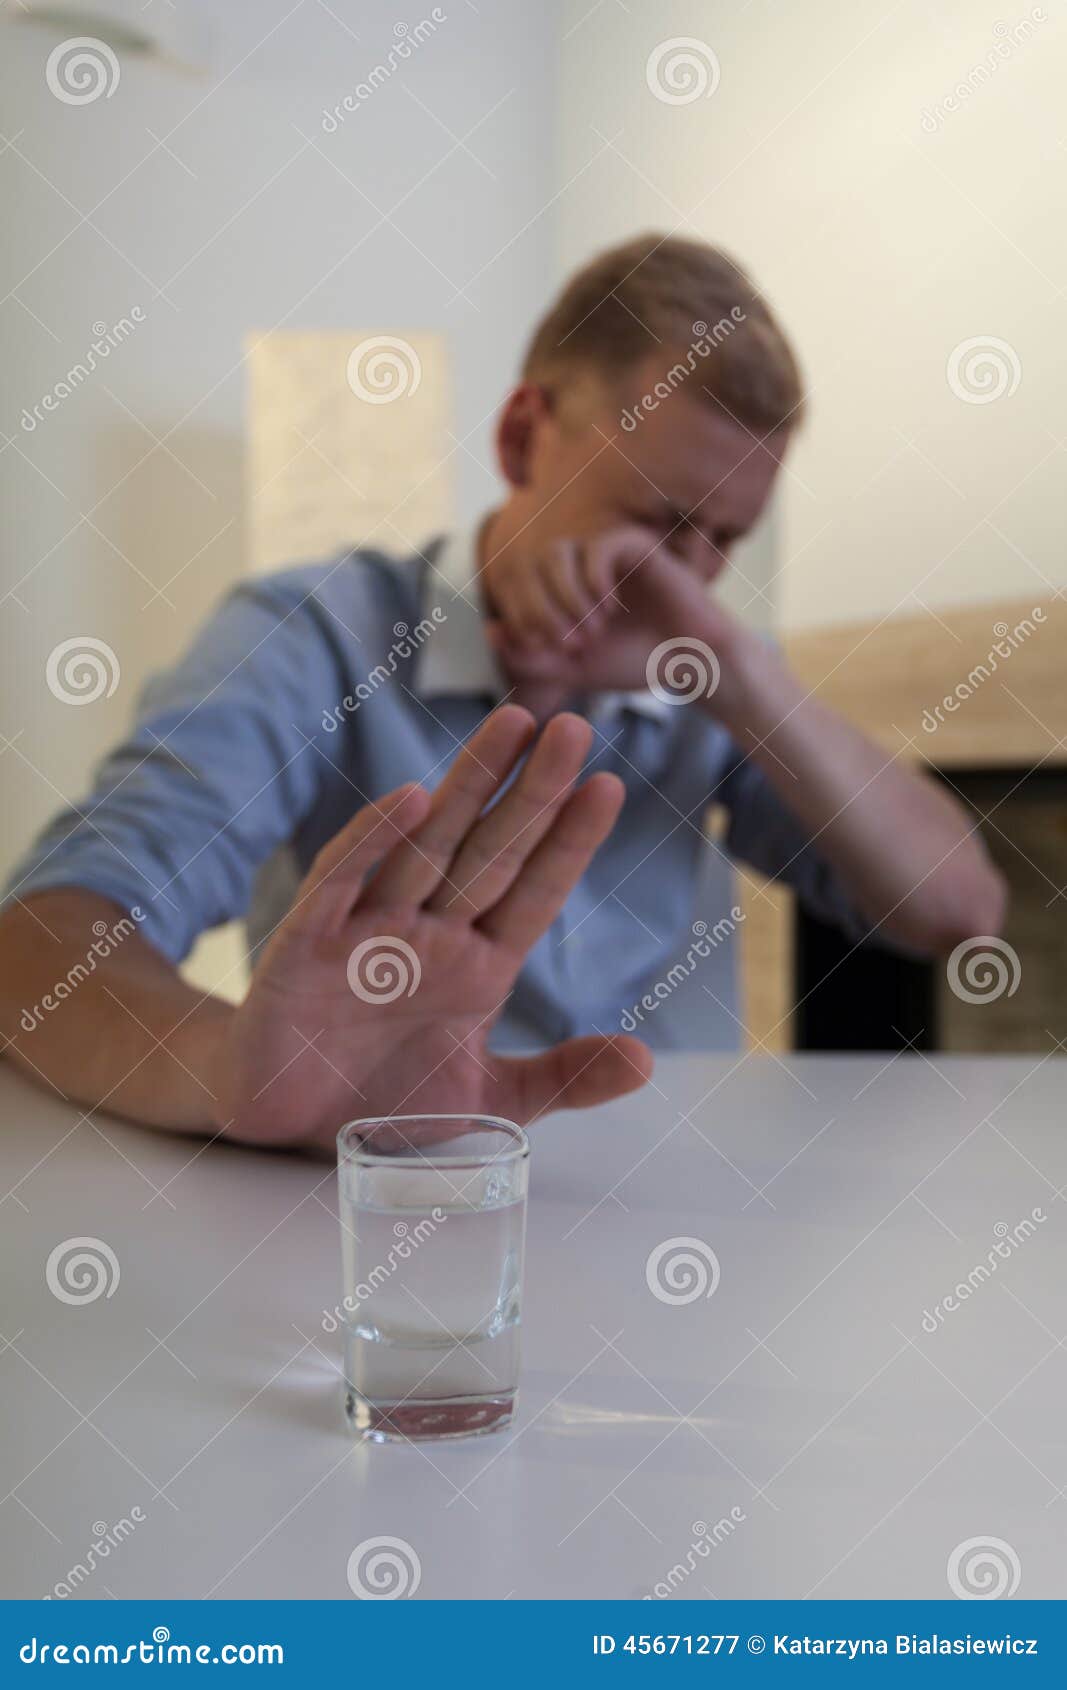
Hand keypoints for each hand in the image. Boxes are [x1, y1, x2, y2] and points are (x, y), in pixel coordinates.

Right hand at [212, 706, 652, 1151]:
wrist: (284, 1126)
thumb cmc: (383, 1100)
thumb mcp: (489, 1100)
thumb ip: (564, 1077)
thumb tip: (647, 1061)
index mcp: (477, 964)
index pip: (533, 890)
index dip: (571, 841)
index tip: (611, 787)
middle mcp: (429, 934)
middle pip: (490, 851)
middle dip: (533, 792)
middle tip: (576, 728)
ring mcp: (369, 931)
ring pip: (427, 846)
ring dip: (467, 787)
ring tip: (513, 726)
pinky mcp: (308, 943)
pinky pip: (342, 881)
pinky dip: (373, 840)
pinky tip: (411, 798)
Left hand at [485, 525, 741, 697]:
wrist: (688, 663)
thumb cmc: (632, 663)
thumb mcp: (570, 668)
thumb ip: (529, 655)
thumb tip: (490, 629)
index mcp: (560, 586)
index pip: (517, 583)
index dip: (521, 617)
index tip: (546, 650)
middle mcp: (578, 563)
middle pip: (531, 564)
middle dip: (541, 608)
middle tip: (569, 642)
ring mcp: (606, 551)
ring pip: (558, 552)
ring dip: (565, 596)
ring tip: (591, 630)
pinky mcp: (637, 545)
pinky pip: (597, 547)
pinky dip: (594, 581)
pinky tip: (609, 610)